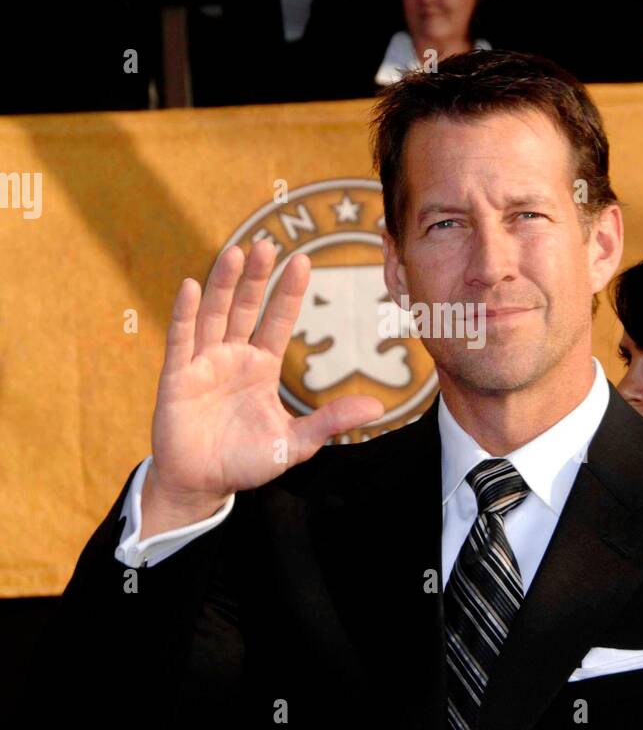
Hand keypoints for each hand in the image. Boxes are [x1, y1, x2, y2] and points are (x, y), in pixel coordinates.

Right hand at [149, 242, 383, 503]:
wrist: (202, 485)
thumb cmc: (246, 462)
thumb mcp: (295, 444)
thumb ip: (330, 422)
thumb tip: (378, 407)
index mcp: (261, 366)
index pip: (278, 320)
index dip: (289, 291)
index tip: (303, 259)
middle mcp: (232, 356)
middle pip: (244, 307)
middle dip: (255, 277)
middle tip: (267, 244)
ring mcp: (203, 364)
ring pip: (214, 315)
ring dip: (222, 284)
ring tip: (235, 252)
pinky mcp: (177, 378)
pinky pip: (181, 341)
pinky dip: (185, 314)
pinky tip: (191, 287)